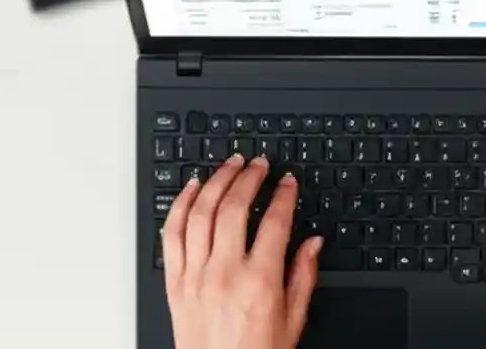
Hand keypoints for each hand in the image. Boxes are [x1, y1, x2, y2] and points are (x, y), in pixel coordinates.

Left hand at [162, 155, 323, 348]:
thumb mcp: (293, 320)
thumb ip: (303, 276)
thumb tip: (313, 243)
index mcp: (259, 282)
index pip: (274, 222)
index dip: (284, 195)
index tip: (288, 181)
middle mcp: (225, 273)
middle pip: (235, 207)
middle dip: (249, 177)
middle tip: (259, 164)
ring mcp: (195, 276)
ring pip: (201, 213)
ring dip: (216, 181)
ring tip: (230, 166)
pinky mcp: (175, 283)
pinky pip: (172, 234)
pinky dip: (180, 205)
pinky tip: (193, 189)